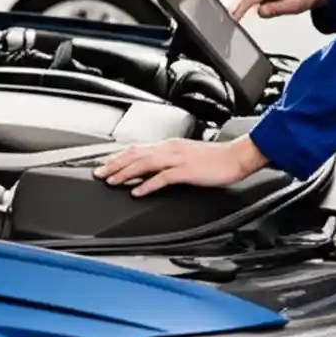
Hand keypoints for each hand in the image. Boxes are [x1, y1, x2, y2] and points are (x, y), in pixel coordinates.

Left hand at [93, 136, 268, 196]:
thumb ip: (169, 160)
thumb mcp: (187, 156)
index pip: (137, 149)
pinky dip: (147, 184)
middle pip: (135, 155)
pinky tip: (137, 191)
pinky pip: (162, 178)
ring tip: (111, 182)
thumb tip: (153, 169)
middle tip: (99, 174)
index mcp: (169, 145)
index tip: (105, 165)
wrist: (236, 157)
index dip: (118, 157)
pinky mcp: (186, 171)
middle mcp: (170, 149)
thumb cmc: (215, 159)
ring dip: (125, 173)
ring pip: (144, 164)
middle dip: (114, 164)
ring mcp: (177, 159)